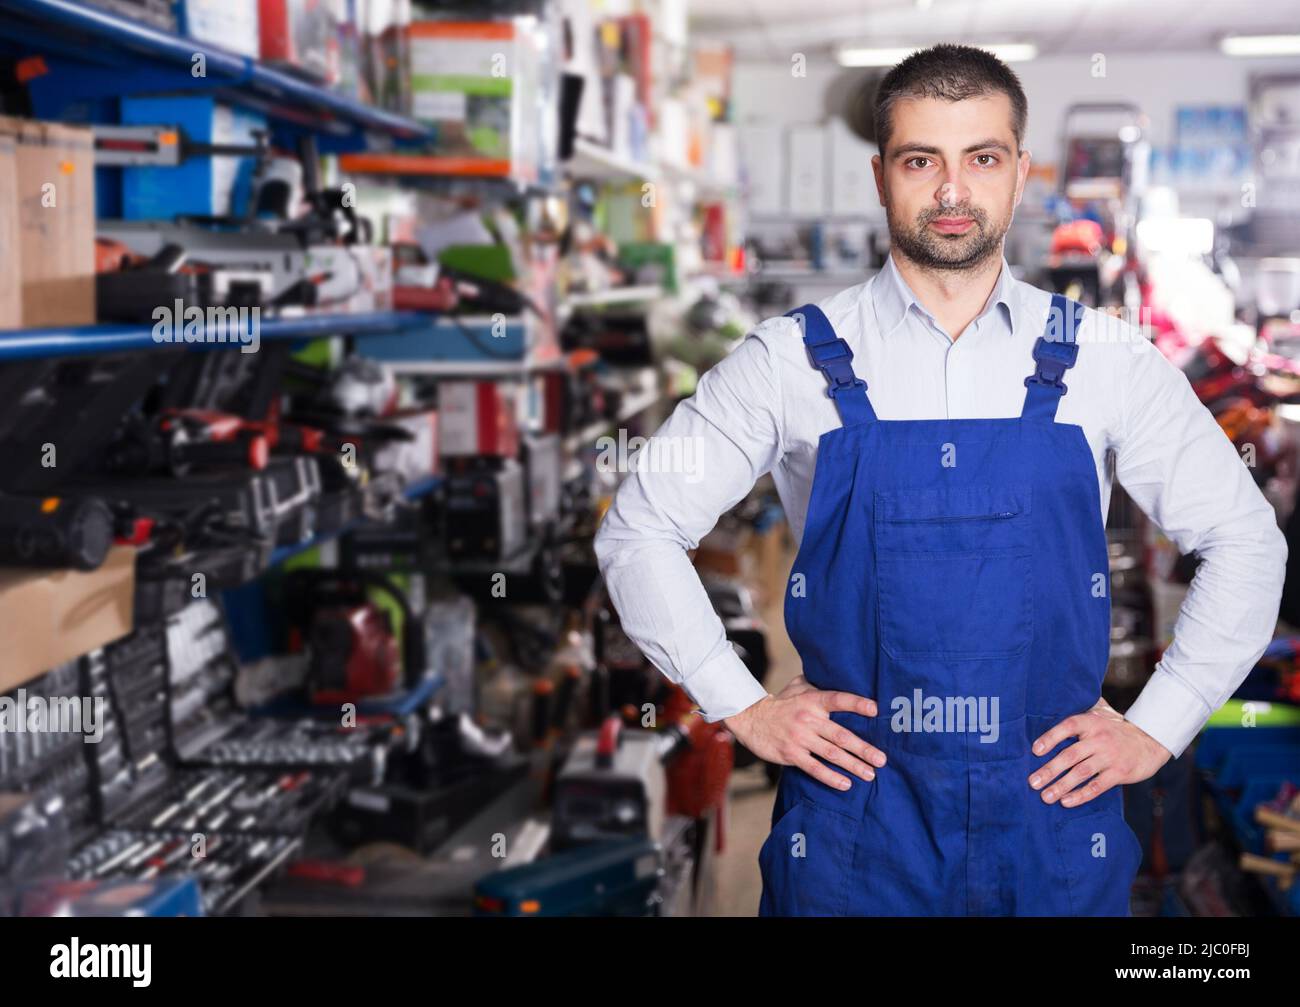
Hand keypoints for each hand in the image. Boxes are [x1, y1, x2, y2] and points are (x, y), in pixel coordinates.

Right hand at [722, 675, 884, 790]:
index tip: (875, 710)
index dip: (856, 704)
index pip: (838, 699)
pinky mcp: (791, 754)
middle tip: (882, 759)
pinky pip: (814, 768)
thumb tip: (839, 673)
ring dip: (853, 765)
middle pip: (841, 735)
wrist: (751, 718)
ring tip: (870, 774)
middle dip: (864, 749)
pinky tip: (845, 784)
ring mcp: (799, 738)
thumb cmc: (781, 703)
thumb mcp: (797, 687)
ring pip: (832, 754)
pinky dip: (831, 777)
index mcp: (812, 700)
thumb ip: (817, 682)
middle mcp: (808, 719)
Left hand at [1028, 697, 1171, 807]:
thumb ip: (1083, 706)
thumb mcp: (1102, 713)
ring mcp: (1110, 757)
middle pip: (1070, 755)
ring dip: (1061, 786)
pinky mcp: (1120, 773)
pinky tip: (1066, 801)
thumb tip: (1059, 696)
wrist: (1151, 741)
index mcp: (1091, 722)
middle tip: (1032, 782)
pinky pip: (1097, 786)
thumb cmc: (1117, 729)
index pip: (1067, 726)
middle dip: (1049, 770)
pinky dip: (1081, 795)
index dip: (1050, 738)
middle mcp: (1099, 739)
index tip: (1034, 751)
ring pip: (1081, 773)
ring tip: (1045, 796)